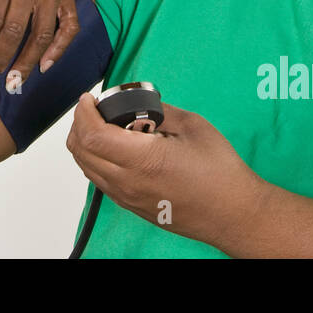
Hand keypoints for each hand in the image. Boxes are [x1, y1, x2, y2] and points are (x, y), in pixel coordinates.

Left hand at [65, 94, 269, 251]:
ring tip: (99, 125)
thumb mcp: (192, 126)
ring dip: (84, 143)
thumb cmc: (220, 172)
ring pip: (87, 168)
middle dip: (78, 125)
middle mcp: (129, 183)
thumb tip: (140, 104)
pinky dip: (94, 160)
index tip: (88, 99)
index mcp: (143, 160)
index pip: (93, 136)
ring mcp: (128, 198)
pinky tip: (112, 147)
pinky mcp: (132, 207)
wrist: (233, 213)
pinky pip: (100, 181)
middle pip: (81, 152)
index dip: (84, 113)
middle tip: (90, 109)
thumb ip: (160, 111)